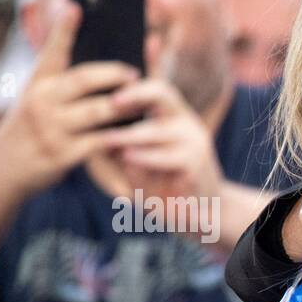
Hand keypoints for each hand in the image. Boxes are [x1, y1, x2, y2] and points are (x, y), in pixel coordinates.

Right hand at [0, 6, 139, 198]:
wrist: (4, 170)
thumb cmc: (31, 131)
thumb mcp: (36, 102)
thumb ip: (59, 86)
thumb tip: (93, 65)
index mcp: (37, 84)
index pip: (52, 51)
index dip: (64, 28)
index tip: (75, 5)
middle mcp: (41, 101)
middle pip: (85, 78)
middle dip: (114, 74)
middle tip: (137, 72)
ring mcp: (52, 128)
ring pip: (99, 111)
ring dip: (126, 106)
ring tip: (144, 101)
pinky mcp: (63, 154)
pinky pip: (101, 143)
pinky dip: (121, 138)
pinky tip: (136, 135)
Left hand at [101, 77, 223, 210]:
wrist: (200, 213)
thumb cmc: (164, 186)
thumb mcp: (140, 162)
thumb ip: (123, 148)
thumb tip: (101, 138)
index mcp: (175, 118)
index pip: (157, 89)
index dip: (133, 88)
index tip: (109, 96)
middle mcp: (187, 125)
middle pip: (163, 93)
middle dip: (134, 96)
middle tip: (109, 105)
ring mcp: (195, 143)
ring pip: (156, 130)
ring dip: (129, 135)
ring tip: (106, 140)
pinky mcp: (196, 165)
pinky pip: (164, 157)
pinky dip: (144, 158)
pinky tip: (126, 158)